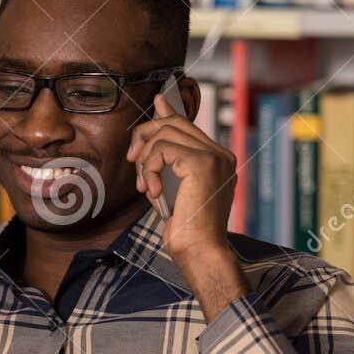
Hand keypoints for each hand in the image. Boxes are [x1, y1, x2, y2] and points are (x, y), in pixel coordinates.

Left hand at [128, 92, 247, 319]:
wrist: (200, 252)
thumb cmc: (187, 229)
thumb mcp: (172, 190)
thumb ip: (165, 164)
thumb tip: (150, 141)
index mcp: (217, 159)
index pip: (188, 125)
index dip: (169, 112)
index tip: (158, 101)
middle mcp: (220, 154)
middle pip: (174, 123)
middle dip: (145, 136)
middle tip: (133, 161)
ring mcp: (213, 156)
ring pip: (164, 134)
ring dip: (144, 160)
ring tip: (146, 187)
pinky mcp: (201, 163)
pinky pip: (162, 149)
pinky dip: (149, 169)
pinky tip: (154, 193)